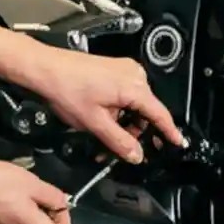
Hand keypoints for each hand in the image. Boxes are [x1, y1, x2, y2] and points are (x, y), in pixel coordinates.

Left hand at [23, 49, 186, 163]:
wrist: (45, 68)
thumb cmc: (67, 88)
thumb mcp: (95, 123)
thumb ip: (119, 141)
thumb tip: (136, 155)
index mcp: (134, 87)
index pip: (160, 114)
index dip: (170, 132)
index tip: (178, 143)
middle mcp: (134, 75)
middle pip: (146, 111)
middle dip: (135, 132)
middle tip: (120, 149)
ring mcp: (124, 70)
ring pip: (134, 105)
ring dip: (124, 122)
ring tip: (104, 135)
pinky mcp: (115, 70)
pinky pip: (125, 95)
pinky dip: (118, 110)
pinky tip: (104, 119)